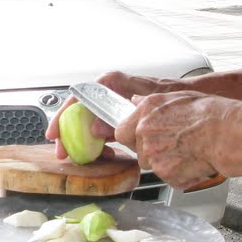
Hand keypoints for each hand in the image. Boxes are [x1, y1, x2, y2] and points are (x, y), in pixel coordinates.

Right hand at [43, 71, 184, 158]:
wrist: (187, 98)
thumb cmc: (170, 92)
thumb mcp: (146, 100)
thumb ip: (118, 116)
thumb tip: (96, 129)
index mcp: (110, 83)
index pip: (77, 98)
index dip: (62, 116)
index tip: (55, 132)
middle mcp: (108, 94)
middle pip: (79, 114)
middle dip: (68, 135)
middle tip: (63, 152)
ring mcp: (113, 108)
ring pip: (89, 126)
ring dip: (84, 143)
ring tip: (85, 157)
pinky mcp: (119, 120)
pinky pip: (103, 133)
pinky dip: (102, 145)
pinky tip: (106, 154)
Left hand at [112, 90, 228, 189]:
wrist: (226, 133)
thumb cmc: (209, 113)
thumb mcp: (177, 97)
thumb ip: (150, 102)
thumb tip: (136, 101)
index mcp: (145, 113)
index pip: (121, 132)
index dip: (132, 137)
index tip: (141, 138)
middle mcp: (145, 133)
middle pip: (137, 151)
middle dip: (150, 151)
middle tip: (171, 145)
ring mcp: (154, 155)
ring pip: (151, 165)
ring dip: (164, 162)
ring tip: (185, 152)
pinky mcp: (166, 173)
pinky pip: (166, 177)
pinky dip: (177, 174)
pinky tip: (191, 162)